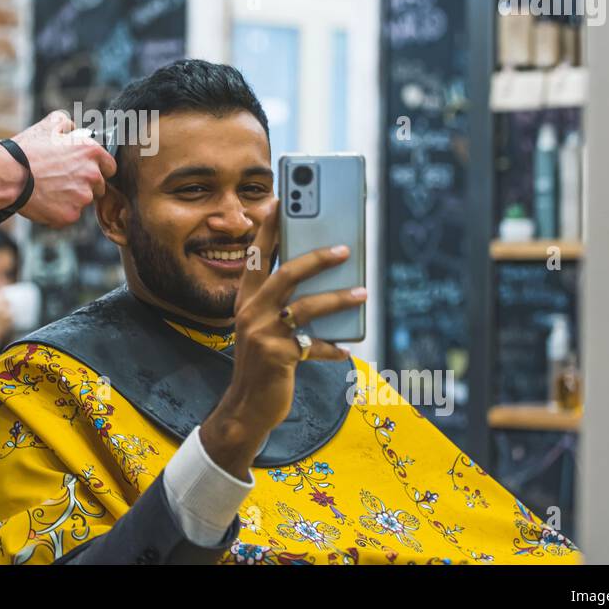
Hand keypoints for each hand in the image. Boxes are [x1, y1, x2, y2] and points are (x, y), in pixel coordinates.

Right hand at [11, 111, 115, 228]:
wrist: (9, 174)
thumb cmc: (27, 150)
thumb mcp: (49, 125)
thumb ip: (68, 124)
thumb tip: (74, 129)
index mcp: (91, 152)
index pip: (110, 166)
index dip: (98, 169)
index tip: (85, 171)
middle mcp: (92, 174)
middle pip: (99, 186)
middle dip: (85, 185)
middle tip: (62, 181)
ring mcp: (83, 197)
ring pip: (84, 201)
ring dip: (72, 198)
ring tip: (50, 190)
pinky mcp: (71, 215)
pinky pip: (70, 215)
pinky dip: (60, 211)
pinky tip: (45, 201)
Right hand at [200, 199, 366, 478]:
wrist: (245, 406)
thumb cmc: (263, 361)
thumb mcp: (265, 326)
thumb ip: (283, 302)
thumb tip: (325, 279)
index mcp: (246, 298)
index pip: (257, 255)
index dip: (269, 228)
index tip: (282, 201)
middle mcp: (250, 311)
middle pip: (286, 274)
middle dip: (317, 258)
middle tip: (345, 249)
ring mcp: (261, 334)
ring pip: (305, 307)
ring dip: (338, 299)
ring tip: (362, 293)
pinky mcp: (277, 357)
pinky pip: (314, 345)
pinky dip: (333, 347)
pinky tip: (347, 348)